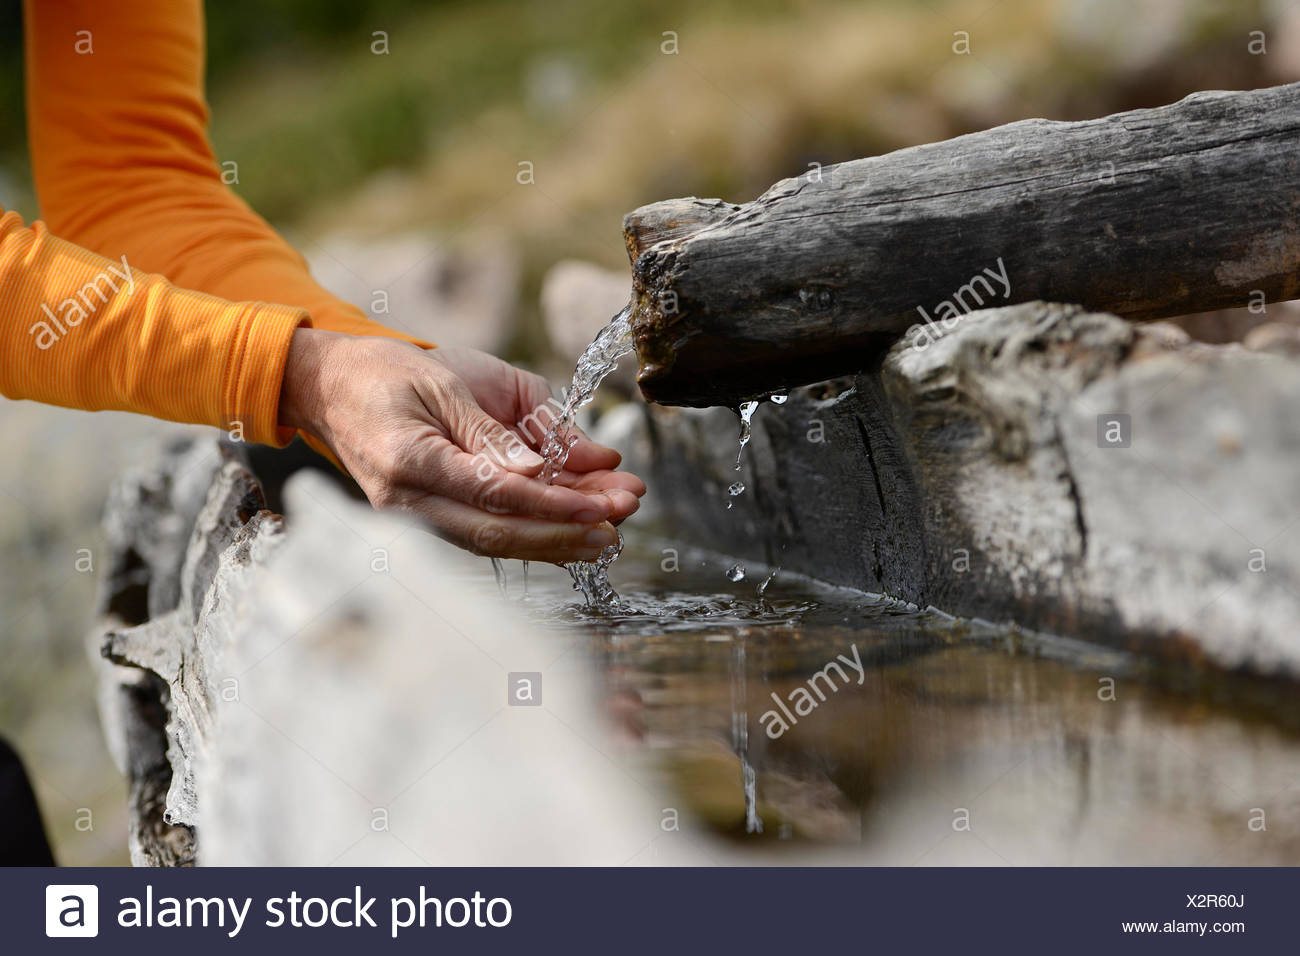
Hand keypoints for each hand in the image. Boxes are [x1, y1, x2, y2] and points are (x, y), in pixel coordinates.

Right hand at [278, 329, 644, 561]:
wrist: (335, 391)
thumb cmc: (394, 375)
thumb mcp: (450, 382)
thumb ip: (499, 429)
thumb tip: (554, 466)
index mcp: (410, 459)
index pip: (492, 493)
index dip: (550, 503)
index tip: (599, 505)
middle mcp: (410, 503)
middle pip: (498, 533)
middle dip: (566, 532)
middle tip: (621, 521)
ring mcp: (417, 520)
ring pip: (497, 543)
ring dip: (560, 538)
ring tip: (615, 525)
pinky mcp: (431, 523)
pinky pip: (489, 536)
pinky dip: (537, 533)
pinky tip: (580, 529)